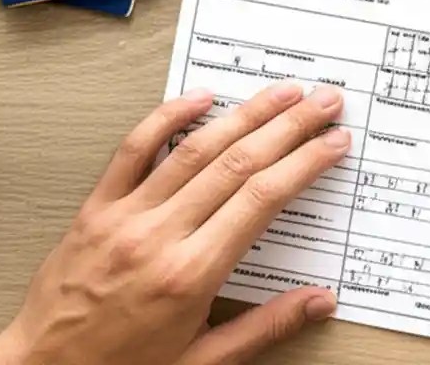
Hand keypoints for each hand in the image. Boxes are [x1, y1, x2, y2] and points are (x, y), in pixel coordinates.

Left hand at [0, 83, 352, 364]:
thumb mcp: (203, 362)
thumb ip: (266, 328)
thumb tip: (320, 302)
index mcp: (192, 274)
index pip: (263, 198)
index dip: (306, 162)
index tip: (333, 143)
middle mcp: (159, 236)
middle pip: (239, 163)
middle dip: (289, 126)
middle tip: (324, 102)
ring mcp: (125, 216)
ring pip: (195, 149)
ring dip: (244, 114)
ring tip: (281, 92)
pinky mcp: (95, 209)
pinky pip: (132, 150)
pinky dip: (166, 118)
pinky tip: (197, 98)